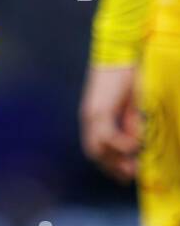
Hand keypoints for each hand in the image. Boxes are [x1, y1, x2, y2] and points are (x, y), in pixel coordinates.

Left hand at [79, 63, 140, 182]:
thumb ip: (130, 122)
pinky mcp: (100, 109)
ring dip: (116, 161)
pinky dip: (121, 145)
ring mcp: (93, 114)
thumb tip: (134, 141)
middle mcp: (90, 117)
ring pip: (96, 149)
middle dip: (113, 168)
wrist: (121, 50)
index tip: (127, 175)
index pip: (96, 148)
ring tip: (134, 165)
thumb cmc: (128, 74)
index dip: (110, 164)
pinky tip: (135, 146)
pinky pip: (107, 137)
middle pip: (94, 153)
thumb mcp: (131, 104)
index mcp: (96, 116)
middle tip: (132, 175)